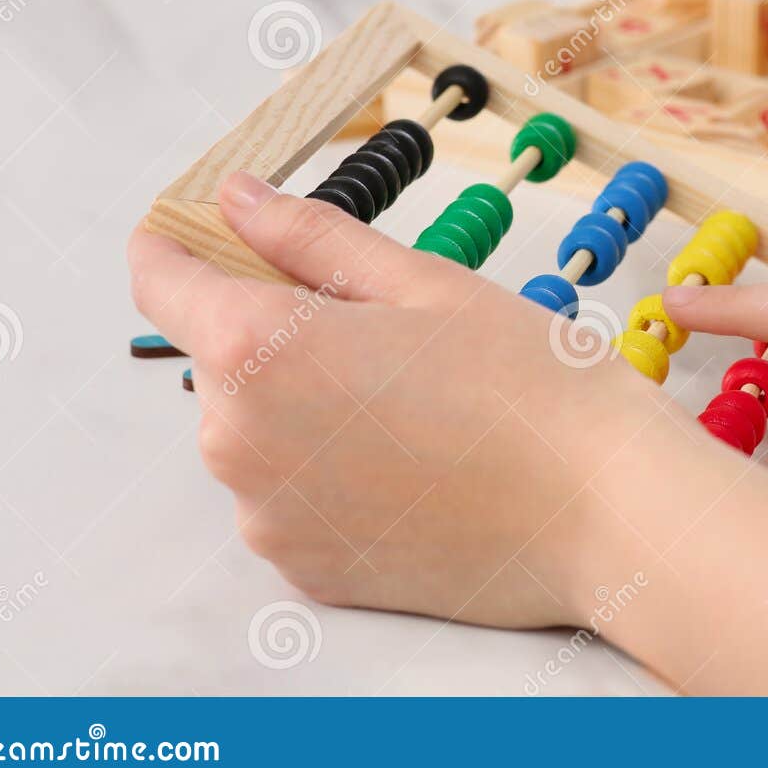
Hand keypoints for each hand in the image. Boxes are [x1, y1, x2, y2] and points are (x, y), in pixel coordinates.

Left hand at [127, 172, 679, 628]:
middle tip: (390, 332)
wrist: (607, 513)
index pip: (161, 277)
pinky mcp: (307, 569)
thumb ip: (310, 235)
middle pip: (221, 359)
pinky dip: (334, 474)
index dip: (187, 244)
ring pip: (259, 431)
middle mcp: (238, 440)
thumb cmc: (532, 387)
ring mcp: (268, 515)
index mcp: (258, 348)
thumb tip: (238, 198)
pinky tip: (418, 463)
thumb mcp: (423, 281)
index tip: (217, 231)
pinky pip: (292, 498)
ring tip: (419, 406)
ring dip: (310, 407)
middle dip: (282, 333)